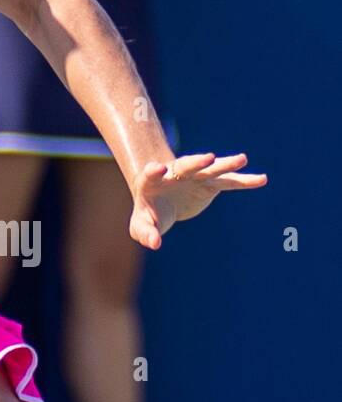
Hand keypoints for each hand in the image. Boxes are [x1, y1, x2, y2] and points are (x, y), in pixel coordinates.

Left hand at [129, 152, 267, 248]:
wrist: (161, 198)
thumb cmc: (149, 212)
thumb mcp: (141, 225)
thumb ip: (145, 233)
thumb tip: (155, 243)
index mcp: (152, 181)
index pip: (151, 173)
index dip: (154, 170)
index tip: (159, 168)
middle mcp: (174, 174)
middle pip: (185, 165)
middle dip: (196, 162)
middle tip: (208, 158)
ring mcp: (194, 176)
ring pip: (210, 168)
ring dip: (225, 164)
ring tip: (242, 159)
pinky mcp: (210, 184)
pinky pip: (229, 182)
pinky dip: (244, 180)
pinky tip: (261, 179)